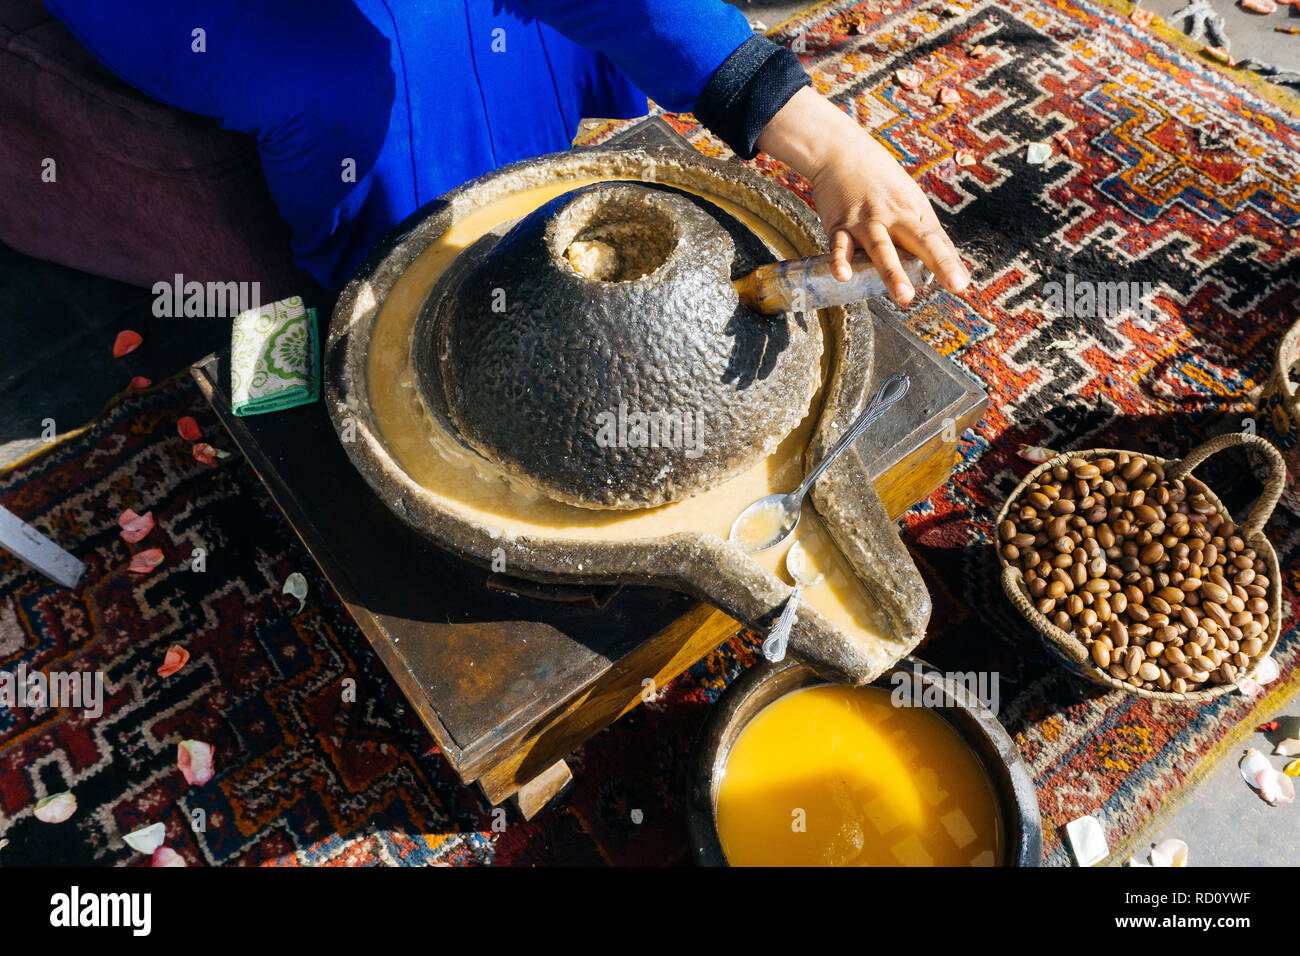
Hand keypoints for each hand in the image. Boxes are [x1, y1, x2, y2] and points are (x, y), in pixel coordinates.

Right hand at [755, 87, 969, 304]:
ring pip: (881, 248)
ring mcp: (866, 222)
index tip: (961, 285)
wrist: (841, 153)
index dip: (950, 263)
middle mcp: (893, 217)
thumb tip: (948, 262)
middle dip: (938, 263)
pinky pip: (840, 246)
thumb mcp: (908, 200)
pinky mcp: (839, 225)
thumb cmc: (879, 181)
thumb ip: (924, 231)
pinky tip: (843, 275)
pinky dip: (840, 260)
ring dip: (893, 272)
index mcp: (913, 213)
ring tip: (903, 296)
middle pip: (920, 241)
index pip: (937, 240)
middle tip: (955, 286)